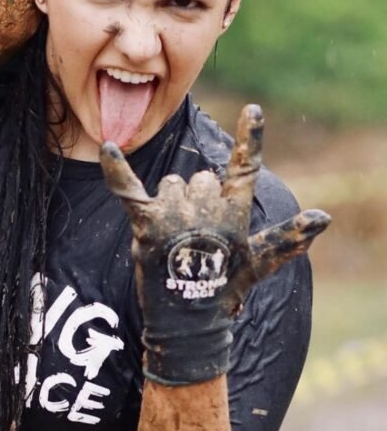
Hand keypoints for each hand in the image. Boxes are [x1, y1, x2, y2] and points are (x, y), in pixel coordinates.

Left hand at [100, 104, 329, 385]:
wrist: (186, 319)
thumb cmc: (226, 288)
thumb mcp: (258, 263)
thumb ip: (287, 238)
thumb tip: (323, 219)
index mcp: (234, 214)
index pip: (245, 170)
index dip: (250, 139)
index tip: (253, 110)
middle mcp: (205, 208)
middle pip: (197, 177)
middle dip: (196, 197)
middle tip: (194, 233)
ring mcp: (173, 214)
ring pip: (170, 184)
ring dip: (170, 203)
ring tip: (174, 236)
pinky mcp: (144, 222)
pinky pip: (127, 188)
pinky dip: (115, 169)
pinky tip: (107, 148)